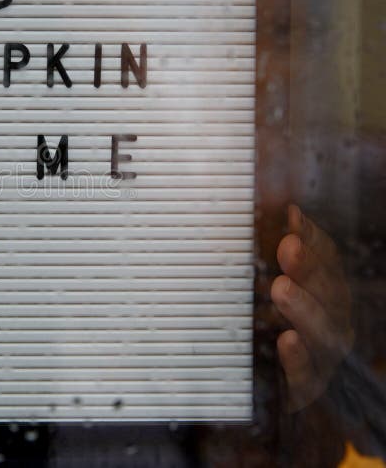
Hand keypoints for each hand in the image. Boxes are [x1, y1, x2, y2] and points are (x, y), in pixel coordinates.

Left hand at [272, 205, 354, 411]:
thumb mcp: (270, 290)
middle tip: (287, 247)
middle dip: (309, 268)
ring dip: (303, 307)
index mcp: (327, 294)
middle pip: (329, 293)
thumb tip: (280, 210)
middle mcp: (332, 322)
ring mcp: (323, 356)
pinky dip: (298, 358)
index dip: (314, 239)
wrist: (276, 393)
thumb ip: (277, 257)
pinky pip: (306, 375)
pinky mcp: (306, 388)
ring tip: (282, 288)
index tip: (293, 217)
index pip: (329, 261)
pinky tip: (286, 342)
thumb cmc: (272, 329)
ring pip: (323, 332)